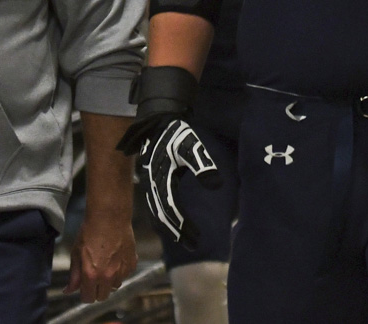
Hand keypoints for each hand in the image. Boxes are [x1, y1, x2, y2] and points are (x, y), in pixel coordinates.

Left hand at [68, 205, 137, 302]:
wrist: (110, 216)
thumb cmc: (90, 232)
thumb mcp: (76, 253)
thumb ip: (74, 275)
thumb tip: (69, 291)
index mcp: (91, 274)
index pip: (88, 298)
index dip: (84, 294)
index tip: (84, 287)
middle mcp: (108, 276)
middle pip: (103, 296)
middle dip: (97, 290)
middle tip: (94, 276)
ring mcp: (122, 270)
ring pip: (115, 286)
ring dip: (109, 281)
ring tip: (106, 265)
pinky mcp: (132, 263)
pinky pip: (125, 275)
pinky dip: (121, 271)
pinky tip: (115, 258)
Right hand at [136, 118, 220, 246]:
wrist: (159, 122)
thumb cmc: (176, 133)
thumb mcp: (191, 145)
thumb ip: (203, 164)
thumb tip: (217, 185)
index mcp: (159, 178)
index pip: (170, 209)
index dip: (181, 226)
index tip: (195, 240)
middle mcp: (151, 184)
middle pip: (161, 215)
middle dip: (176, 231)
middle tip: (193, 245)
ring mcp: (150, 183)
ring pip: (158, 212)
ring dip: (171, 227)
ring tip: (187, 238)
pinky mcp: (154, 181)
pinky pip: (158, 205)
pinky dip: (167, 217)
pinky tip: (177, 222)